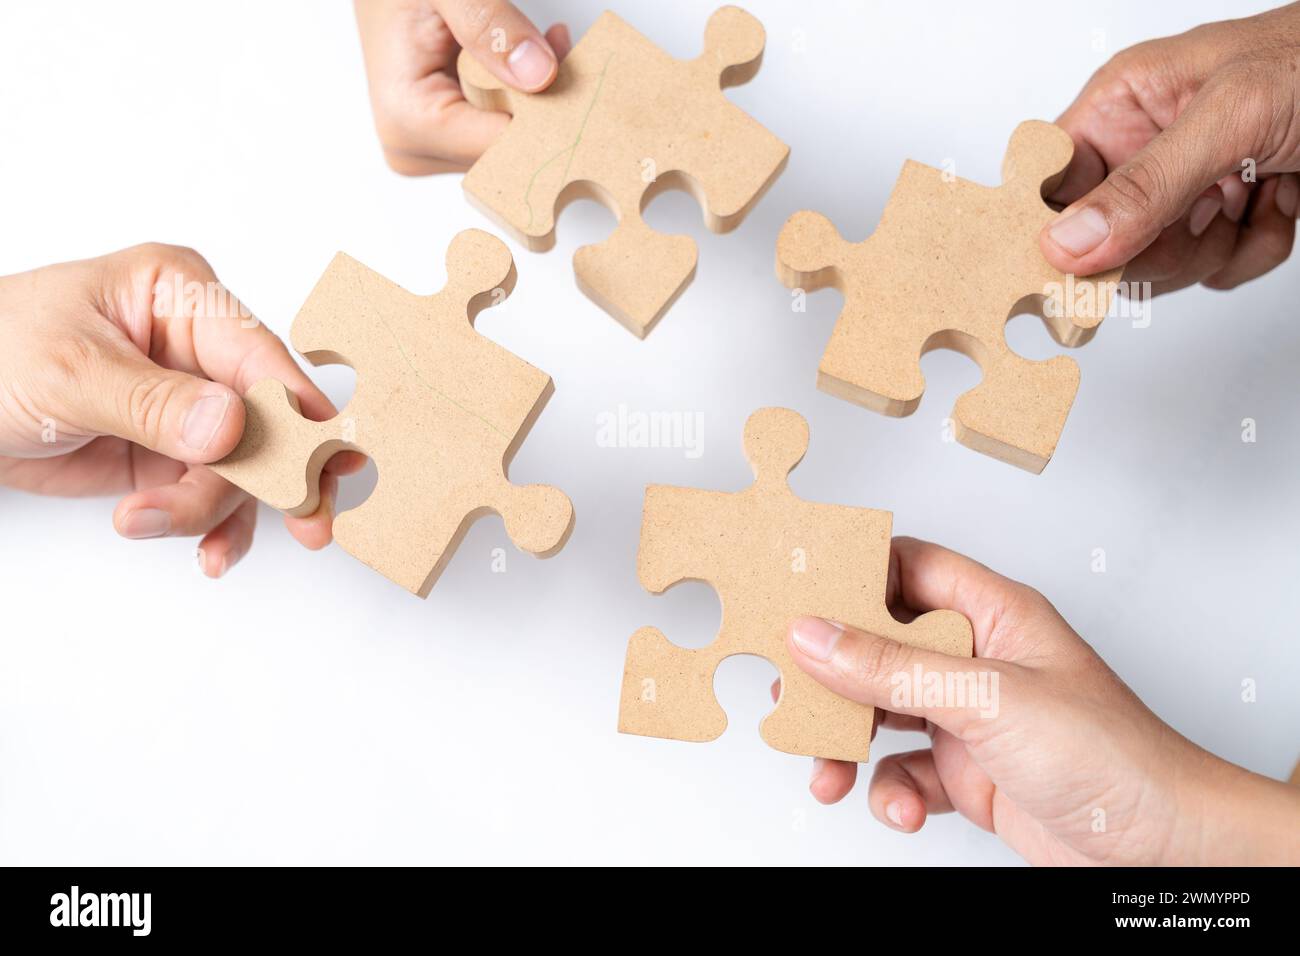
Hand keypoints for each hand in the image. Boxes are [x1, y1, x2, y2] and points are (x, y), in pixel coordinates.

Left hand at [0, 244, 360, 577]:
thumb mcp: (70, 372)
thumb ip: (155, 402)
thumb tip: (232, 425)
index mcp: (182, 297)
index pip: (258, 354)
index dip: (297, 409)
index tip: (323, 460)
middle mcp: (199, 349)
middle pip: (269, 416)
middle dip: (282, 473)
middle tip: (309, 523)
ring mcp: (191, 406)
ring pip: (244, 467)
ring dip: (218, 508)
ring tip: (167, 529)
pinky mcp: (173, 454)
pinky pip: (215, 495)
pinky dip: (214, 527)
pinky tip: (210, 553)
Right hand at [354, 0, 571, 173]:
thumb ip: (487, 25)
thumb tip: (537, 73)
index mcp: (407, 119)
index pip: (498, 148)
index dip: (544, 121)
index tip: (576, 87)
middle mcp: (415, 147)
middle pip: (506, 150)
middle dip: (543, 105)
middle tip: (560, 50)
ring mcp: (430, 148)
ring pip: (510, 142)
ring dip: (536, 98)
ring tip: (543, 45)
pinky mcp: (445, 140)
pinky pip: (500, 130)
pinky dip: (522, 97)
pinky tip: (529, 60)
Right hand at [783, 537, 1299, 864]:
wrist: (1163, 848)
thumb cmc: (1113, 755)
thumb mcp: (986, 698)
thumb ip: (892, 667)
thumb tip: (815, 633)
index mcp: (993, 614)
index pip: (909, 569)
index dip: (853, 574)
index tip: (798, 591)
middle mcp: (977, 659)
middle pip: (880, 646)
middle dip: (834, 676)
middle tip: (793, 694)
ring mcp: (971, 716)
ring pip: (882, 713)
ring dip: (849, 744)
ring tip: (829, 769)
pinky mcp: (969, 771)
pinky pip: (904, 771)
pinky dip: (891, 791)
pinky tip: (904, 807)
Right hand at [1039, 3, 1299, 294]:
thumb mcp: (1232, 116)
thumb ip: (1146, 184)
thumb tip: (1067, 243)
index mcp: (1124, 102)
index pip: (1051, 182)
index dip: (1054, 228)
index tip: (1072, 266)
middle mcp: (1146, 146)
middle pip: (1102, 240)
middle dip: (1162, 241)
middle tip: (1210, 209)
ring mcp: (1186, 187)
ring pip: (1159, 265)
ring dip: (1220, 247)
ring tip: (1262, 194)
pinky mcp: (1227, 218)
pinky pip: (1212, 269)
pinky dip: (1256, 250)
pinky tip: (1283, 203)